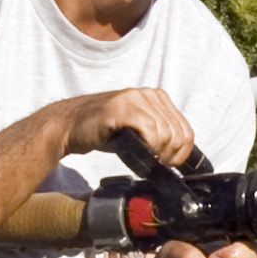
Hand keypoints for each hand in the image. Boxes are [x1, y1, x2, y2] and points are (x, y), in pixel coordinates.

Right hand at [60, 87, 196, 169]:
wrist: (69, 126)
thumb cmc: (104, 131)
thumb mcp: (139, 131)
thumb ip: (159, 135)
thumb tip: (181, 155)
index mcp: (158, 98)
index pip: (186, 131)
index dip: (181, 154)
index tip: (166, 164)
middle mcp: (149, 94)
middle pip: (178, 134)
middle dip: (169, 156)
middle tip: (153, 163)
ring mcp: (135, 98)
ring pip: (166, 133)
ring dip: (157, 153)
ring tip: (144, 157)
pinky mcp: (121, 106)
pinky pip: (149, 129)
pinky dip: (148, 146)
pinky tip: (138, 150)